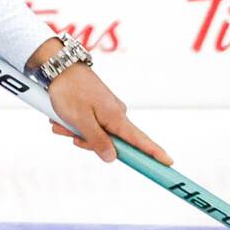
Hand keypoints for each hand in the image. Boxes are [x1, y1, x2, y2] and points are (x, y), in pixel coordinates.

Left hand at [45, 64, 172, 165]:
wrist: (60, 67)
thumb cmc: (70, 91)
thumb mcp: (81, 120)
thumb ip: (97, 140)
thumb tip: (113, 158)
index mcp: (116, 117)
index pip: (140, 140)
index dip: (154, 153)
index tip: (169, 163)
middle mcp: (116, 115)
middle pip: (110, 143)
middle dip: (87, 142)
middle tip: (71, 134)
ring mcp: (106, 112)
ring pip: (94, 135)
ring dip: (75, 132)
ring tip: (61, 121)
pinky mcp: (97, 109)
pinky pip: (87, 125)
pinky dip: (73, 124)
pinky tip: (61, 118)